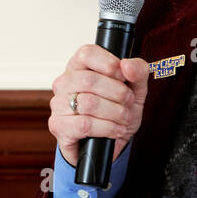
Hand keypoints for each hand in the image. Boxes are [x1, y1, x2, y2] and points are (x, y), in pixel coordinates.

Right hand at [50, 47, 149, 167]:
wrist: (108, 144)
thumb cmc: (117, 111)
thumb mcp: (135, 90)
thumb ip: (137, 72)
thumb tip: (127, 65)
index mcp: (79, 67)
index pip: (86, 53)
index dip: (108, 63)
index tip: (123, 76)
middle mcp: (64, 83)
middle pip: (89, 80)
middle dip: (117, 93)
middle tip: (128, 102)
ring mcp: (58, 104)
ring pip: (88, 103)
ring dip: (115, 113)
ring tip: (123, 118)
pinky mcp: (58, 126)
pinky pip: (84, 124)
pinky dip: (107, 128)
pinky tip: (115, 130)